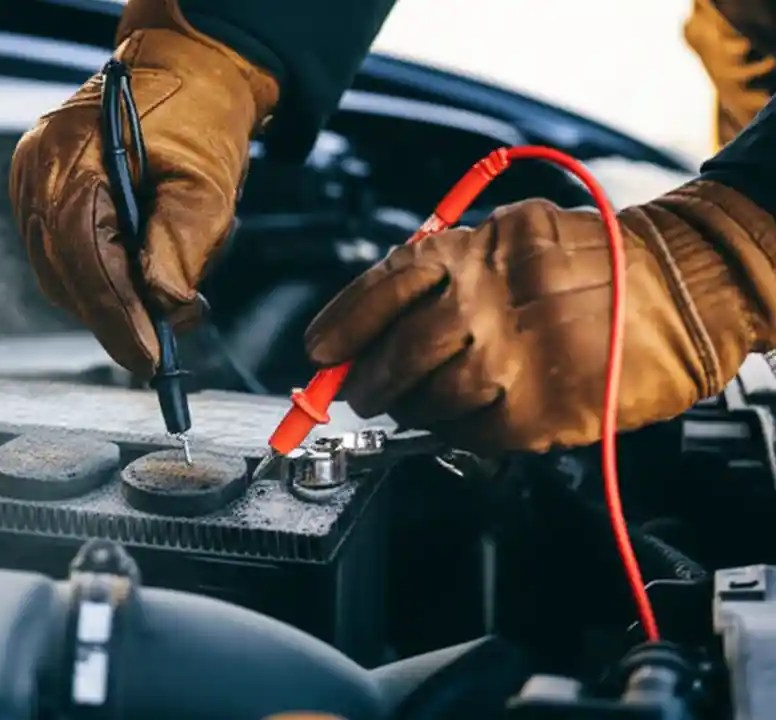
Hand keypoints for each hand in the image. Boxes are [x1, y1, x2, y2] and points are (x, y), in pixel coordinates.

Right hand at [9, 0, 277, 375]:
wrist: (187, 66)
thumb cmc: (199, 113)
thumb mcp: (207, 182)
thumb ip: (182, 244)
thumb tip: (163, 304)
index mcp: (72, 163)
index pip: (86, 263)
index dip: (119, 320)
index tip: (150, 362)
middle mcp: (38, 174)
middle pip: (67, 276)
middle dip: (120, 315)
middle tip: (172, 334)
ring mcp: (32, 181)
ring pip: (63, 272)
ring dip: (113, 297)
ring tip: (170, 297)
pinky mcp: (42, 191)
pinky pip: (64, 253)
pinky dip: (102, 274)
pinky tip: (142, 271)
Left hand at [304, 181, 774, 454]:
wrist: (683, 289)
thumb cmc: (591, 263)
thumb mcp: (513, 236)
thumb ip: (448, 270)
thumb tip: (375, 321)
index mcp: (476, 252)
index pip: (383, 287)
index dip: (341, 323)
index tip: (318, 351)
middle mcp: (487, 303)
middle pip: (397, 353)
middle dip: (366, 381)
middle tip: (358, 392)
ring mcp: (514, 360)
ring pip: (429, 400)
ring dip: (412, 409)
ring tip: (416, 404)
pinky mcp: (542, 410)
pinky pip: (473, 433)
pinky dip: (459, 430)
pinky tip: (470, 414)